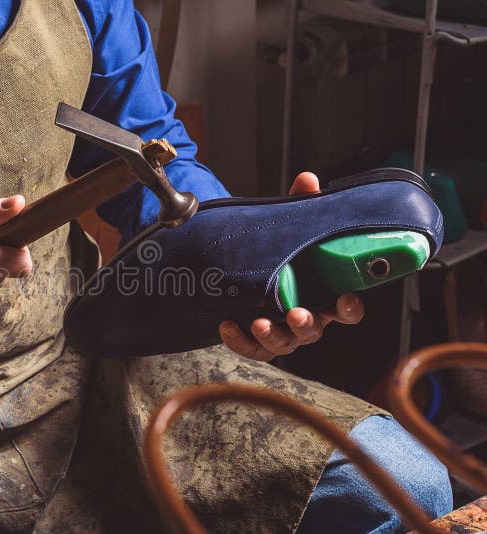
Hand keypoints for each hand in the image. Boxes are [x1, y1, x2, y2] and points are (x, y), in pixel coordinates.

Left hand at [218, 172, 364, 360]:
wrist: (247, 274)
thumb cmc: (281, 257)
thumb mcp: (291, 231)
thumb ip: (302, 208)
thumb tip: (306, 180)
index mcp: (323, 296)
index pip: (346, 308)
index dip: (349, 308)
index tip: (347, 300)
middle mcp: (306, 317)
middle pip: (313, 330)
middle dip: (306, 324)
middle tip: (296, 315)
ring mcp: (282, 333)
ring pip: (283, 343)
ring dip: (272, 335)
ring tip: (260, 322)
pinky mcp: (256, 341)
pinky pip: (251, 347)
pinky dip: (239, 340)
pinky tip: (226, 325)